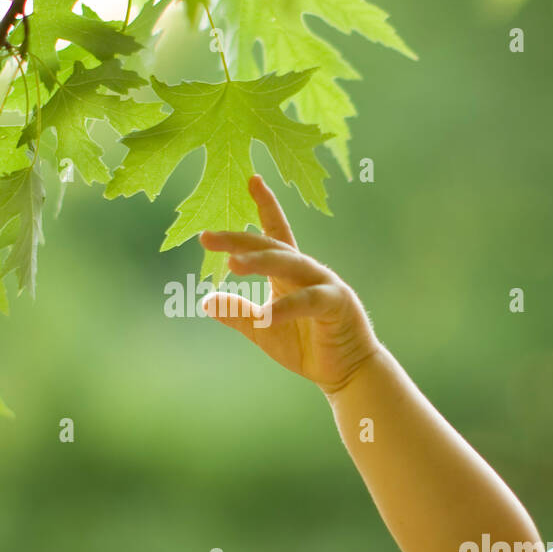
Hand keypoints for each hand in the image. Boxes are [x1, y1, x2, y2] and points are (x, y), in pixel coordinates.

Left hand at [198, 174, 382, 395]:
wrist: (347, 372)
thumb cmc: (307, 347)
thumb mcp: (263, 331)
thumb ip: (238, 314)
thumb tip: (205, 299)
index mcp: (290, 273)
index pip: (275, 233)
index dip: (264, 206)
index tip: (251, 179)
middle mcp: (307, 271)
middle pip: (271, 246)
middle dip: (240, 239)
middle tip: (207, 236)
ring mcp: (325, 284)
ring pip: (289, 265)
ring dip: (260, 263)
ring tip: (232, 264)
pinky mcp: (338, 304)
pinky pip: (309, 301)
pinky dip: (286, 308)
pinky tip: (265, 317)